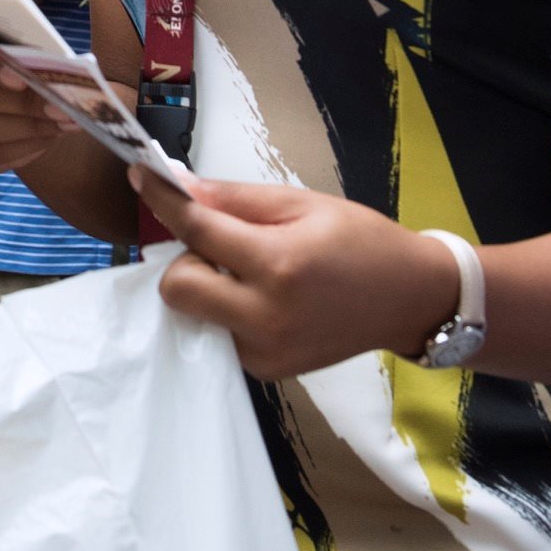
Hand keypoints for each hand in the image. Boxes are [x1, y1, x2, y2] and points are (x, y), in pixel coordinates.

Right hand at [0, 14, 66, 180]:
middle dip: (24, 105)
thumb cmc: (4, 50)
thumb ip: (21, 48)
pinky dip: (18, 152)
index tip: (23, 78)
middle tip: (63, 107)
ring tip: (61, 124)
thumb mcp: (9, 37)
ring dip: (27, 130)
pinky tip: (43, 140)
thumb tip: (51, 72)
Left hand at [136, 170, 460, 382]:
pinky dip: (226, 310)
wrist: (409, 299)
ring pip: (193, 315)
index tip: (141, 178)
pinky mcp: (266, 372)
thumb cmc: (361, 241)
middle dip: (185, 257)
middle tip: (221, 242)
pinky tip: (263, 297)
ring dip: (205, 285)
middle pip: (177, 288)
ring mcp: (265, 353)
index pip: (197, 231)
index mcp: (279, 265)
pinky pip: (217, 334)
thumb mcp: (301, 203)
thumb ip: (235, 199)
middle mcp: (266, 317)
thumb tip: (180, 186)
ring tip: (249, 270)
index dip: (164, 201)